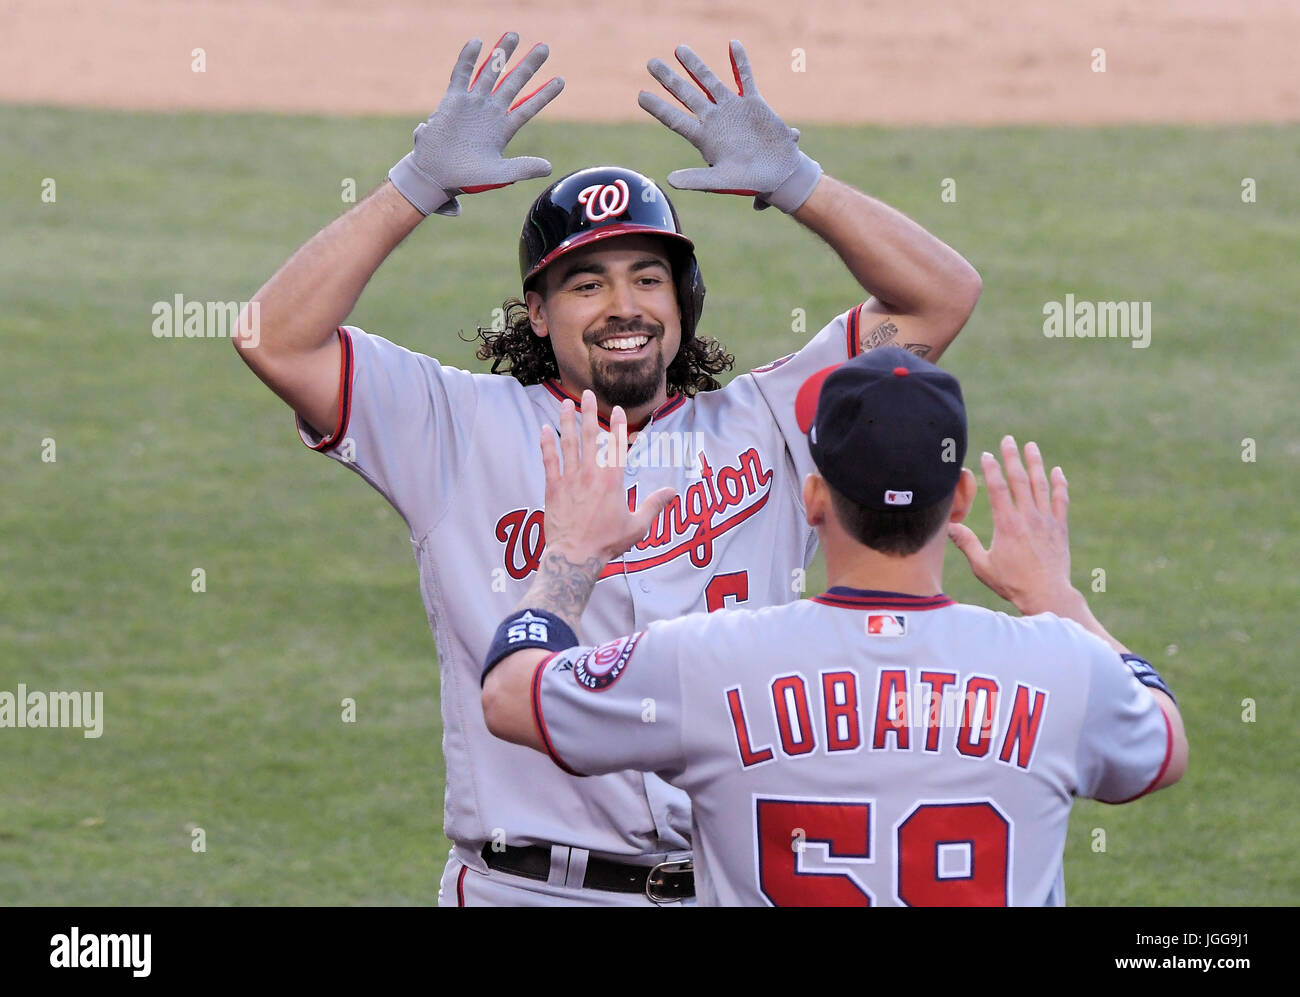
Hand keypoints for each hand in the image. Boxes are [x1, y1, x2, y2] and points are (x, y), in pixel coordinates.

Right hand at [389, 32, 563, 215]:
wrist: (437, 175)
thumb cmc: (467, 178)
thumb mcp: (499, 174)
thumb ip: (523, 168)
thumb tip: (548, 168)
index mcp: (504, 128)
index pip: (529, 106)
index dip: (544, 94)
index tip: (561, 80)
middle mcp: (490, 112)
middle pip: (514, 83)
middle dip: (529, 65)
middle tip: (544, 48)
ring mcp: (473, 103)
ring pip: (490, 72)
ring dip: (502, 54)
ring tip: (514, 35)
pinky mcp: (453, 100)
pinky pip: (461, 74)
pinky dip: (468, 58)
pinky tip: (477, 42)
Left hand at [540, 392, 675, 564]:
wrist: (575, 555)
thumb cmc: (607, 542)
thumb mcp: (637, 525)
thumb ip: (654, 505)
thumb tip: (673, 492)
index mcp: (612, 480)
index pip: (616, 445)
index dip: (617, 425)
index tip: (617, 409)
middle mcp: (590, 474)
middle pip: (589, 436)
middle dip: (589, 412)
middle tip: (587, 394)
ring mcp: (570, 479)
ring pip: (568, 443)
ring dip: (566, 421)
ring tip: (566, 403)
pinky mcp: (553, 488)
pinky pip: (549, 460)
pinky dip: (547, 444)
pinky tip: (544, 429)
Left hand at [638, 40, 821, 211]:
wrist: (779, 173)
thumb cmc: (750, 180)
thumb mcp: (721, 180)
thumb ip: (697, 179)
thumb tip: (669, 181)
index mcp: (704, 138)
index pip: (675, 119)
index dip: (658, 107)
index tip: (640, 96)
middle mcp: (714, 120)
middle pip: (686, 95)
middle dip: (669, 78)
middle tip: (651, 63)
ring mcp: (732, 109)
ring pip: (710, 82)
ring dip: (695, 65)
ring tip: (679, 49)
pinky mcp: (753, 103)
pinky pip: (746, 78)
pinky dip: (740, 62)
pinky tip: (733, 44)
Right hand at [948, 436, 1077, 615]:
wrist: (1047, 594)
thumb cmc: (1011, 583)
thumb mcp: (982, 566)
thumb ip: (966, 543)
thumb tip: (948, 527)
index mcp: (1007, 524)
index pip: (998, 488)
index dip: (991, 469)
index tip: (986, 454)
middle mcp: (1028, 517)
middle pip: (1019, 480)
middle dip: (1012, 457)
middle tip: (1008, 439)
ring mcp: (1046, 521)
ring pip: (1041, 485)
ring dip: (1035, 463)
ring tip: (1031, 446)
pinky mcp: (1060, 528)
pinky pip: (1061, 500)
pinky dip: (1059, 484)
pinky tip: (1056, 471)